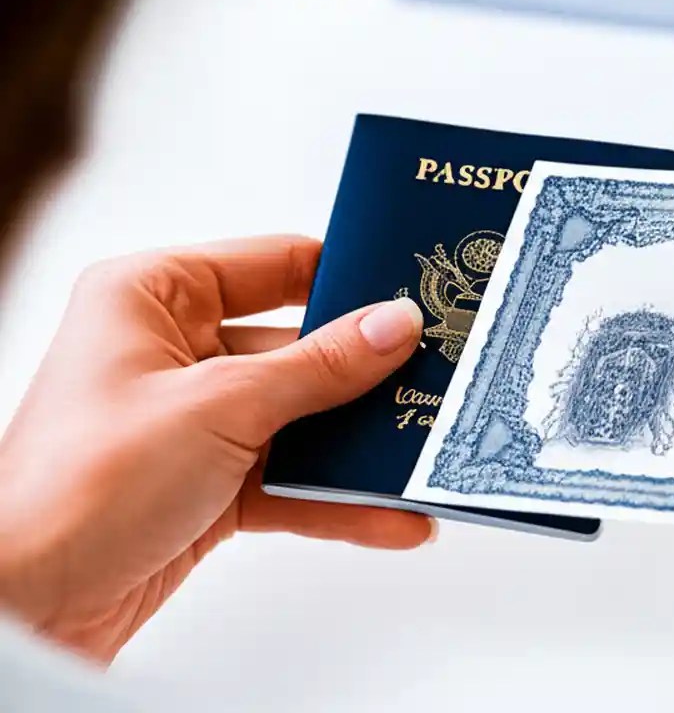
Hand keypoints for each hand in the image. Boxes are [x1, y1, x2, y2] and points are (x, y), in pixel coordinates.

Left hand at [0, 235, 432, 662]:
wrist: (28, 606)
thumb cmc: (77, 486)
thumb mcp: (220, 406)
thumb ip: (317, 366)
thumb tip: (392, 325)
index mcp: (152, 296)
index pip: (274, 265)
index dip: (346, 278)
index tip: (414, 292)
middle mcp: (171, 350)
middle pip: (298, 346)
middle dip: (366, 374)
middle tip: (435, 379)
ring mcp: (193, 420)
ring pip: (300, 418)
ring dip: (358, 444)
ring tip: (421, 454)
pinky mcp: (208, 483)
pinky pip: (288, 478)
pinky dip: (336, 498)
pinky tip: (389, 515)